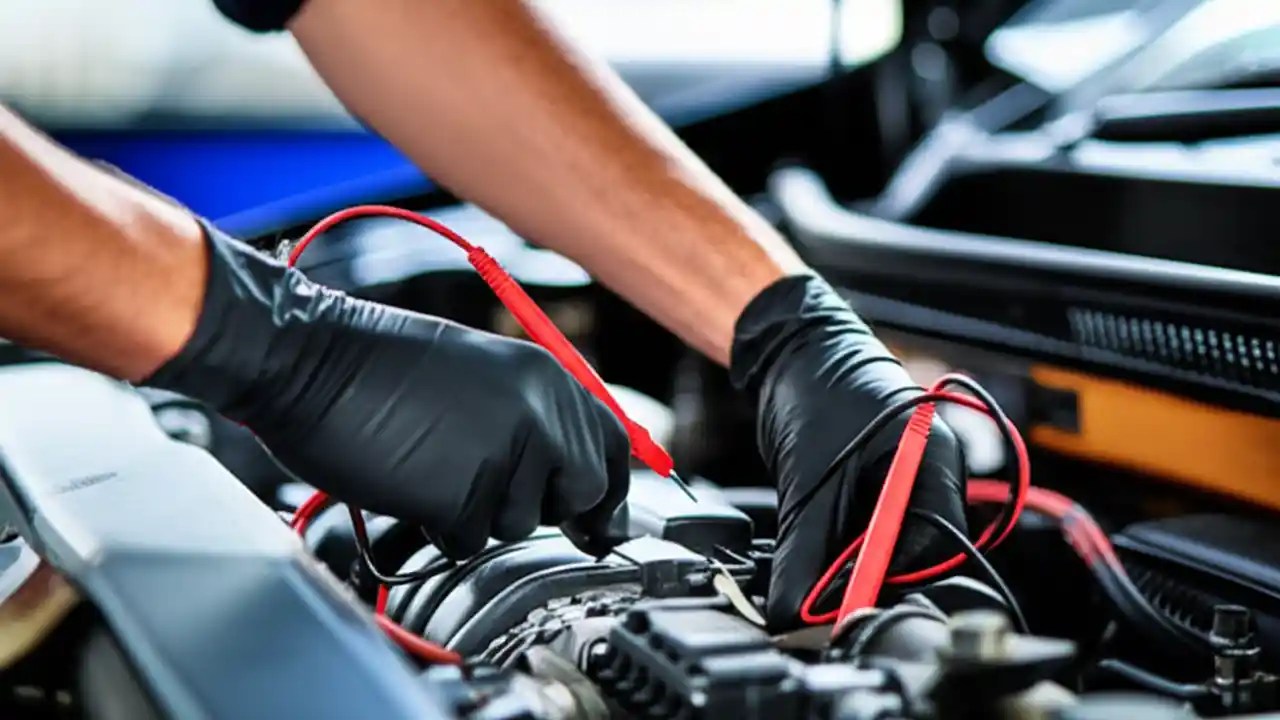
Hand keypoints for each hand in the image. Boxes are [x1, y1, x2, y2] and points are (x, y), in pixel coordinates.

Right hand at [147, 221, 629, 558]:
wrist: (309, 360)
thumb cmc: (382, 367)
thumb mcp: (483, 373)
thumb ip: (534, 417)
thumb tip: (573, 479)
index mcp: (547, 376)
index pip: (613, 445)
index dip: (608, 489)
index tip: (600, 519)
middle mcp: (539, 412)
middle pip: (582, 493)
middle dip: (543, 506)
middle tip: (491, 492)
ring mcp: (506, 455)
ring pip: (520, 523)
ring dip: (479, 512)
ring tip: (434, 466)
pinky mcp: (463, 497)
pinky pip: (469, 542)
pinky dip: (438, 528)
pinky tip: (412, 485)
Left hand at [730, 274, 966, 629]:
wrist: (791, 351)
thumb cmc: (815, 389)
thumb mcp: (808, 485)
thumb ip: (804, 555)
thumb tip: (791, 610)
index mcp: (933, 464)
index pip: (930, 548)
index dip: (887, 580)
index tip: (844, 601)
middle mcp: (929, 473)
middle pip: (912, 552)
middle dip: (867, 575)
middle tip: (821, 591)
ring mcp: (904, 476)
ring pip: (883, 543)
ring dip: (846, 559)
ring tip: (809, 562)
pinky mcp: (874, 480)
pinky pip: (864, 527)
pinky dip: (837, 542)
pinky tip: (812, 542)